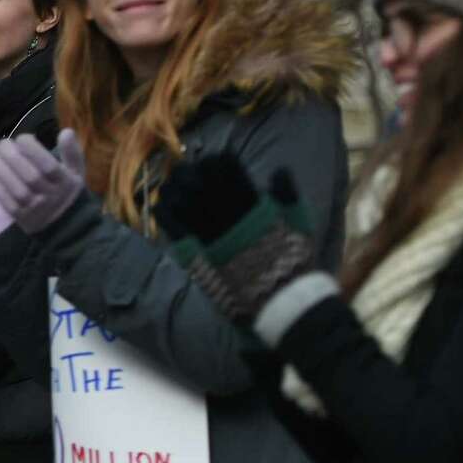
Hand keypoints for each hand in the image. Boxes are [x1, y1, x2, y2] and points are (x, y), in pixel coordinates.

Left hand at [0, 129, 84, 233]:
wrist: (62, 224)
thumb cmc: (66, 189)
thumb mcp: (75, 170)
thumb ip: (71, 151)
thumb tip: (66, 132)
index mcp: (65, 183)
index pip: (49, 167)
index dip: (33, 150)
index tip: (22, 138)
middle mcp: (51, 197)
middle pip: (31, 177)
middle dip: (13, 156)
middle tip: (4, 143)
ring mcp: (34, 208)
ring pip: (16, 189)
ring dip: (1, 168)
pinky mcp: (20, 216)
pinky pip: (5, 200)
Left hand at [153, 156, 314, 322]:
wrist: (278, 301)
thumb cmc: (291, 262)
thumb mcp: (298, 223)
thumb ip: (288, 194)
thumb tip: (279, 170)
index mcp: (249, 201)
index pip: (225, 166)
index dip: (216, 161)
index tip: (214, 165)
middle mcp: (225, 211)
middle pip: (196, 177)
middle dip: (191, 171)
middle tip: (188, 175)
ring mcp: (207, 231)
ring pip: (178, 196)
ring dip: (174, 187)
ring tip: (174, 188)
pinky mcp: (193, 253)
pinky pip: (169, 223)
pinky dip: (164, 210)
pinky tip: (164, 207)